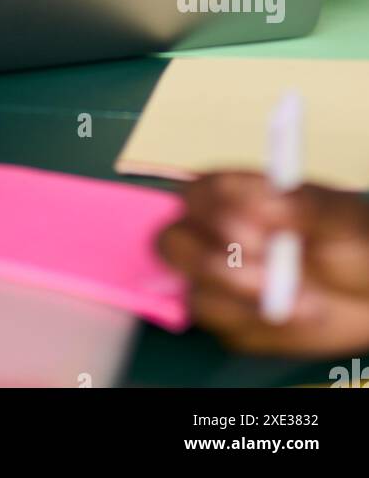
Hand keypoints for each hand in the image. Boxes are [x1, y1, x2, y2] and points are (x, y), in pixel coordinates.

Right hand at [157, 172, 368, 356]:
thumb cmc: (350, 243)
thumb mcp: (337, 218)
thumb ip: (303, 206)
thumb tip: (270, 202)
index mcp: (232, 195)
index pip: (198, 195)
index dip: (218, 215)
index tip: (260, 234)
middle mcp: (213, 234)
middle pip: (173, 244)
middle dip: (214, 264)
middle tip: (267, 273)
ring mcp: (217, 280)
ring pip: (196, 293)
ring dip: (245, 300)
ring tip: (303, 298)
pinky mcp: (230, 318)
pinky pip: (224, 327)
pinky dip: (260, 324)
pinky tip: (299, 313)